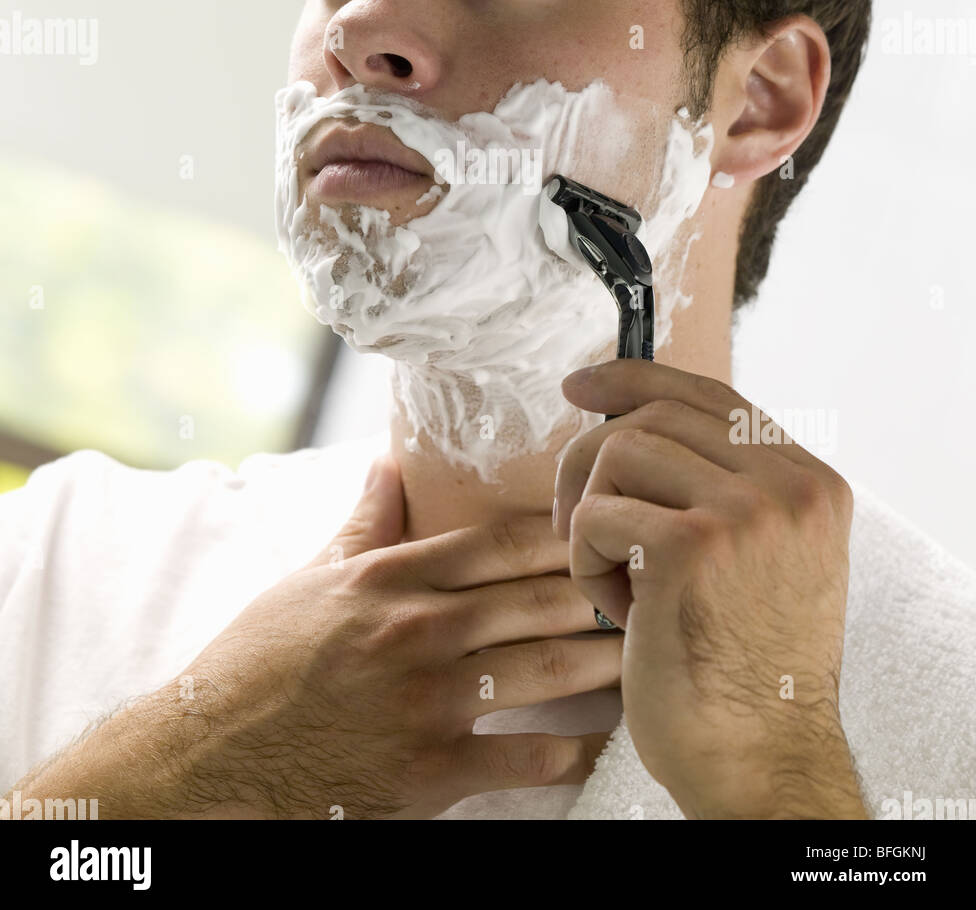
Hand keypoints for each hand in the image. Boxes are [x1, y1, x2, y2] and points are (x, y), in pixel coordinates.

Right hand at [145, 455, 618, 819]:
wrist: (214, 750)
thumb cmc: (264, 658)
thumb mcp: (313, 576)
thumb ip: (365, 521)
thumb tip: (389, 461)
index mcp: (392, 577)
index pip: (500, 541)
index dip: (563, 531)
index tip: (606, 524)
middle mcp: (418, 628)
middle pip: (538, 598)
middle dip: (602, 590)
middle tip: (649, 583)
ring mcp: (427, 699)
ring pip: (545, 668)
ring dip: (604, 661)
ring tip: (647, 652)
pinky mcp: (428, 769)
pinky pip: (523, 755)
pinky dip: (569, 748)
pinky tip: (599, 739)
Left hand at [555, 360, 864, 818]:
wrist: (762, 763)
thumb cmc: (743, 670)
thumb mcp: (760, 557)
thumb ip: (723, 488)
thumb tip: (632, 420)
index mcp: (810, 481)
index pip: (709, 393)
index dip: (634, 380)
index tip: (579, 387)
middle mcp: (788, 485)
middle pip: (654, 414)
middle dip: (590, 456)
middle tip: (571, 517)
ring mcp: (746, 511)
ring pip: (617, 454)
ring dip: (591, 516)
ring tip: (613, 578)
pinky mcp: (692, 547)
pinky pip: (594, 515)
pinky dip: (585, 562)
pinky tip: (618, 611)